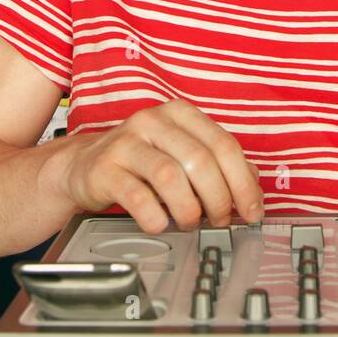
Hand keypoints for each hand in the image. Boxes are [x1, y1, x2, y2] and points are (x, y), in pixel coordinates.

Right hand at [59, 99, 263, 233]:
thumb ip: (218, 166)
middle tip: (220, 221)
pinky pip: (136, 195)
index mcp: (179, 113)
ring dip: (188, 209)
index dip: (243, 183)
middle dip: (218, 199)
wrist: (84, 166)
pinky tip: (160, 223)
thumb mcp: (182, 155)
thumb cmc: (141, 162)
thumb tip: (253, 187)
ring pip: (171, 176)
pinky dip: (155, 216)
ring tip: (190, 223)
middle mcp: (153, 120)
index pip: (224, 145)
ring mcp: (126, 142)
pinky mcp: (104, 168)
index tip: (252, 211)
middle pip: (201, 161)